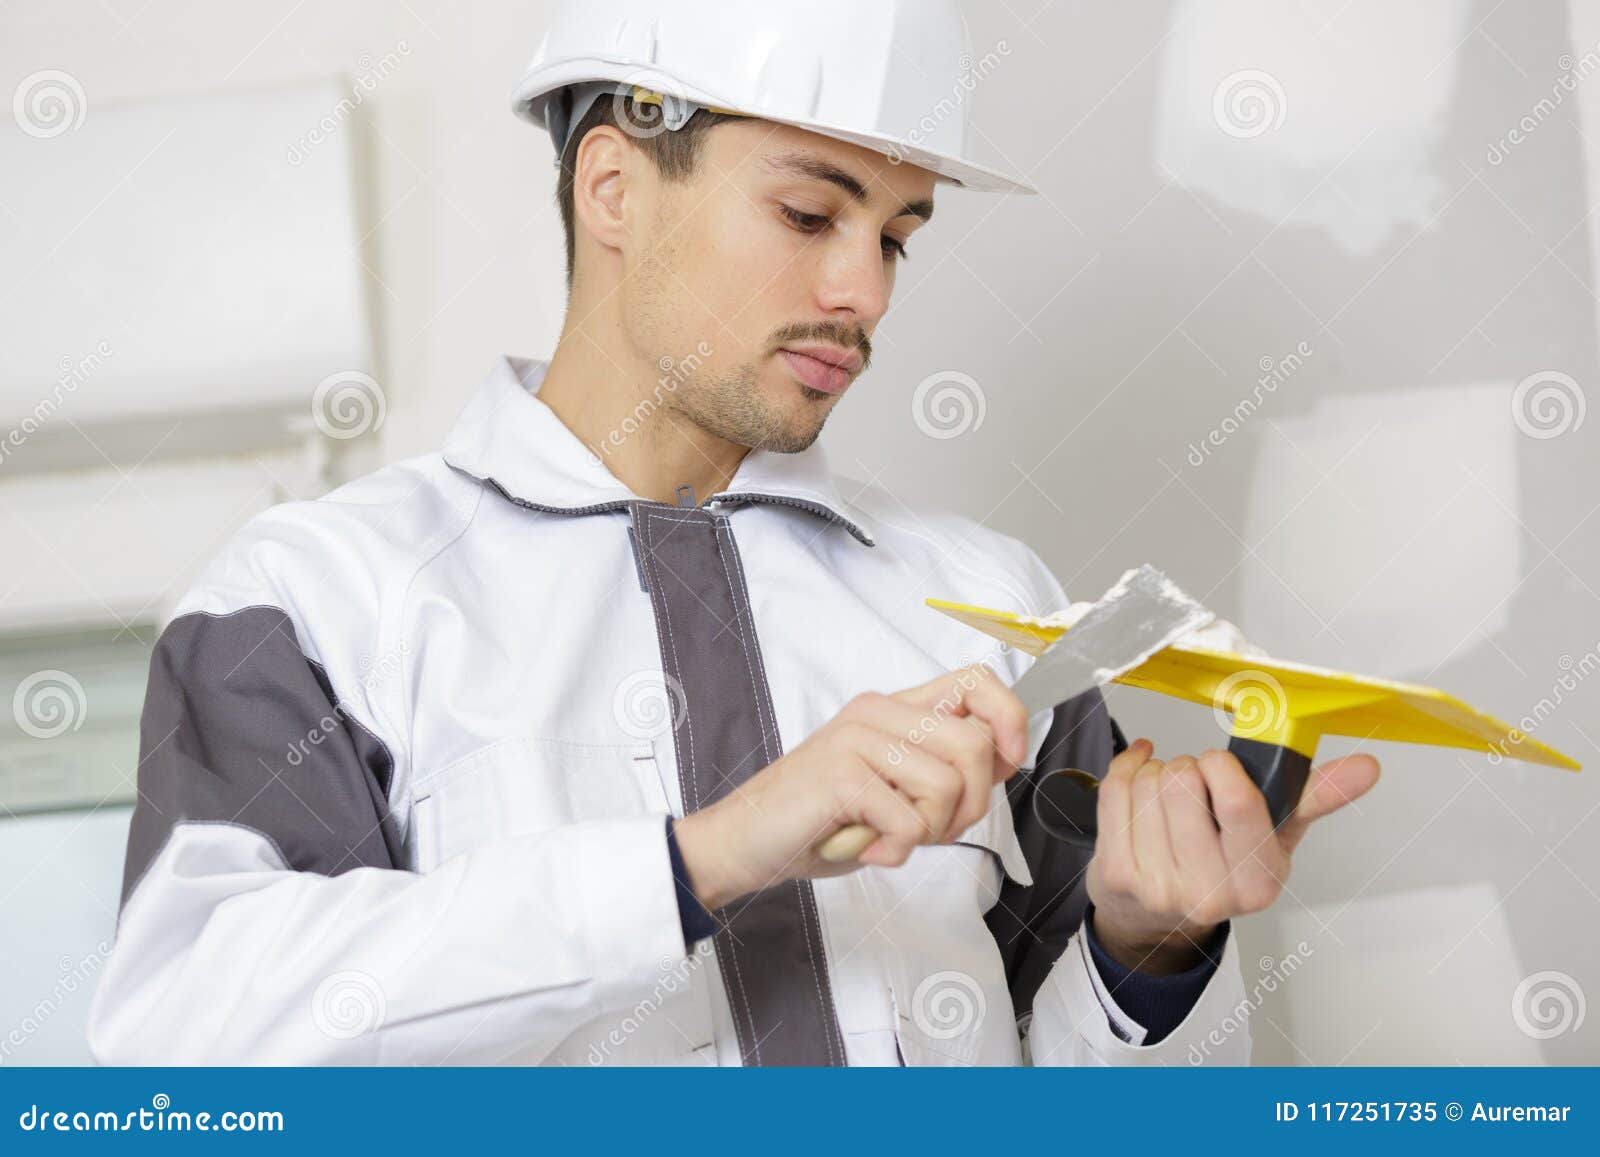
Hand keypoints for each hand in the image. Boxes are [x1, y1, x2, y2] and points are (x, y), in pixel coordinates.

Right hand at [673, 663, 1029, 909]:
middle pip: (974, 743)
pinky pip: (909, 821)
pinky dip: (895, 849)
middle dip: (969, 805)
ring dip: (929, 831)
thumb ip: (939, 768)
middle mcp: (877, 712)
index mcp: (894, 707)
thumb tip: (1003, 759)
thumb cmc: (819, 819)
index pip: (976, 681)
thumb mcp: (891, 786)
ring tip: (890, 838)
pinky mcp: (841, 775)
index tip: (1008, 763)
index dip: (1009, 720)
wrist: (744, 841)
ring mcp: (857, 739)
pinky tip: (866, 848)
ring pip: (947, 785)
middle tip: (929, 829)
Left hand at [1085, 739, 1379, 973]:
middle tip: (1193, 789)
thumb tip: (1366, 766)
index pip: (1239, 803)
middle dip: (1187, 770)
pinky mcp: (1116, 874)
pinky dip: (1126, 771)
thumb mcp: (1276, 836)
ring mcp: (1158, 886)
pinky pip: (1115, 790)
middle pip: (1183, 782)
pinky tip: (1139, 782)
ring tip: (1168, 797)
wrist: (1155, 917)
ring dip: (1156, 775)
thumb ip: (1317, 797)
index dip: (1222, 767)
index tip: (1219, 766)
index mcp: (1258, 881)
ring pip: (1147, 783)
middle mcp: (1209, 892)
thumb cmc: (1222, 864)